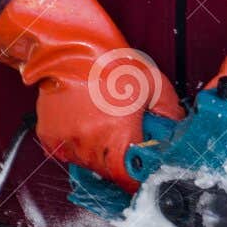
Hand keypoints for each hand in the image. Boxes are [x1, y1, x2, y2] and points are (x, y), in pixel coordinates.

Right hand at [0, 0, 182, 189]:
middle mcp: (90, 143)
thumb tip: (178, 132)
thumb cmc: (111, 62)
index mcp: (118, 136)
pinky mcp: (49, 134)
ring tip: (101, 127)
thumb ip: (170, 112)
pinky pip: (63, 153)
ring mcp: (67, 140)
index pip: (127, 180)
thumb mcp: (154, 84)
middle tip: (122, 142)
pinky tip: (82, 125)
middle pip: (107, 173)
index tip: (139, 175)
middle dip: (118, 163)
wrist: (73, 46)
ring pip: (85, 164)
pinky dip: (73, 146)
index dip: (135, 179)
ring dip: (96, 154)